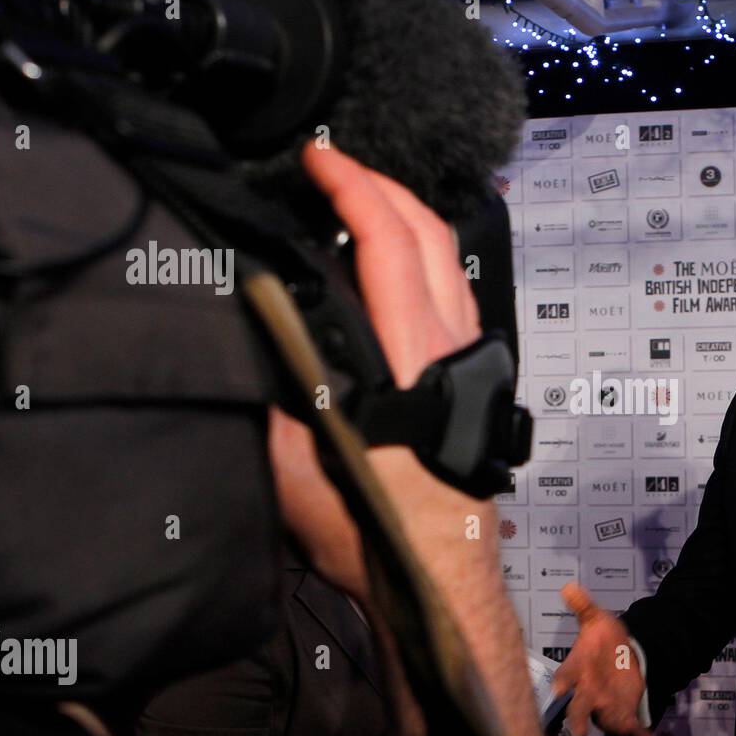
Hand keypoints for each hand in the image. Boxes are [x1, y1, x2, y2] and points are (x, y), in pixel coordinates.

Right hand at [271, 140, 483, 598]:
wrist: (436, 578)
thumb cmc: (377, 532)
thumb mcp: (300, 463)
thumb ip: (282, 385)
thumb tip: (260, 321)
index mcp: (410, 356)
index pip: (388, 241)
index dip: (353, 187)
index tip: (320, 157)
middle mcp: (450, 346)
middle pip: (431, 234)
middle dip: (384, 186)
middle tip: (336, 168)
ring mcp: (470, 359)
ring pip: (449, 261)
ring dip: (408, 219)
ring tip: (360, 204)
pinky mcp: (476, 379)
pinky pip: (455, 293)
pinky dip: (424, 258)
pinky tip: (394, 266)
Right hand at [552, 582, 651, 735]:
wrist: (623, 654)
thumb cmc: (603, 639)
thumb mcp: (597, 619)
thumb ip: (583, 606)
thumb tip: (568, 586)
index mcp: (578, 669)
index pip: (566, 676)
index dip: (562, 683)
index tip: (559, 690)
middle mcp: (587, 691)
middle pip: (579, 707)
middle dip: (578, 718)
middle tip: (578, 731)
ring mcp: (604, 705)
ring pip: (605, 721)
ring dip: (614, 727)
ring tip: (626, 731)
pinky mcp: (622, 712)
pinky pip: (628, 729)